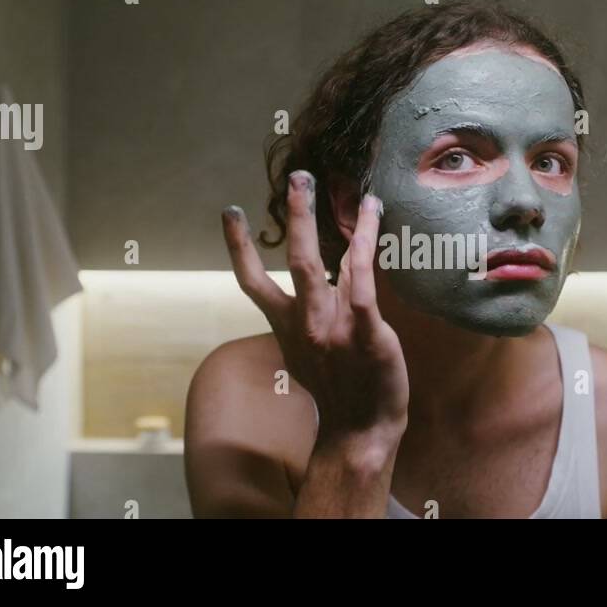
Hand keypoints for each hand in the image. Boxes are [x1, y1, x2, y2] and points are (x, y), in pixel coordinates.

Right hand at [220, 171, 408, 457]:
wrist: (361, 430)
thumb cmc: (338, 389)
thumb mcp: (309, 353)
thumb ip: (307, 316)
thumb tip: (316, 284)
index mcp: (287, 325)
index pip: (253, 281)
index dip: (239, 246)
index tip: (231, 212)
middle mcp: (304, 321)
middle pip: (292, 259)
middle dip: (295, 215)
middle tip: (300, 176)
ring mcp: (333, 326)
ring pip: (320, 264)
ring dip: (327, 223)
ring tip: (339, 188)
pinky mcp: (365, 332)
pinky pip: (361, 283)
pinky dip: (365, 247)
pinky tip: (375, 218)